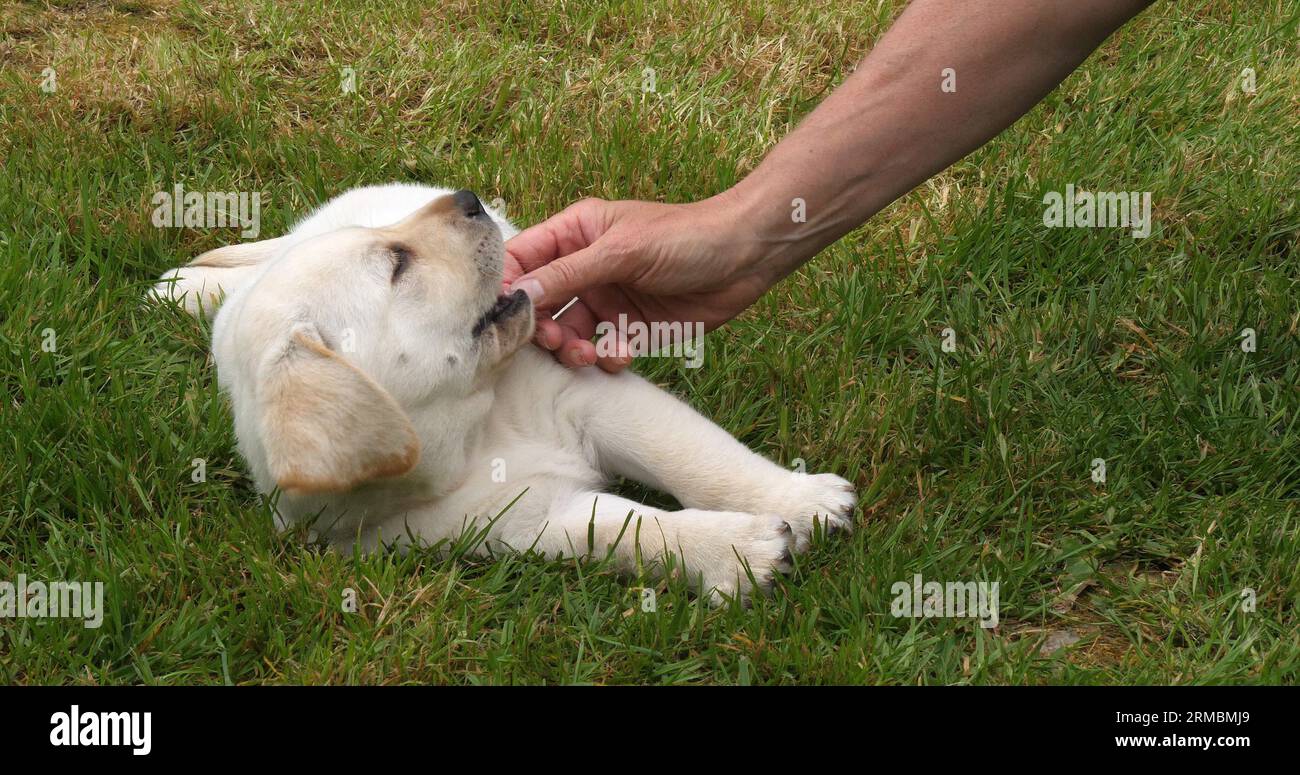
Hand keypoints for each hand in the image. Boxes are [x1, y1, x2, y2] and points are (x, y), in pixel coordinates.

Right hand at [505, 195, 773, 371]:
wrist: (746, 259)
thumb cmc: (686, 237)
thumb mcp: (623, 251)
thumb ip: (569, 274)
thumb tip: (518, 293)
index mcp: (575, 234)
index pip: (522, 259)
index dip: (506, 286)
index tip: (501, 314)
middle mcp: (585, 267)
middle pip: (539, 304)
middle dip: (540, 326)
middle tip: (552, 340)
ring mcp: (607, 299)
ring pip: (567, 333)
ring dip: (571, 350)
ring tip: (587, 355)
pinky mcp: (631, 328)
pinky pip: (602, 350)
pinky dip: (607, 357)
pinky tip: (624, 352)